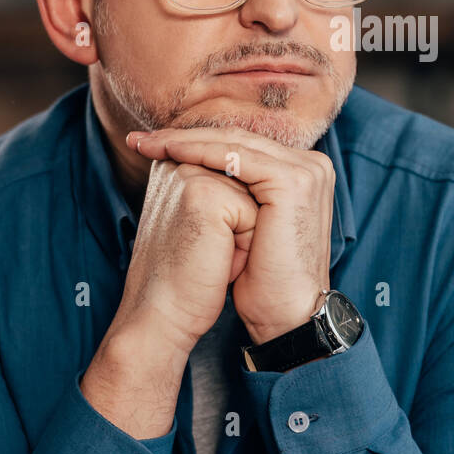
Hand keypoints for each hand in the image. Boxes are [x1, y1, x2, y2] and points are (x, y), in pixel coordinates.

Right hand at [109, 148, 258, 351]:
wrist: (162, 316)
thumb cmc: (187, 277)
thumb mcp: (206, 225)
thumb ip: (223, 192)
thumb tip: (261, 181)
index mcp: (177, 167)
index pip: (239, 179)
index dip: (236, 222)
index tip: (201, 247)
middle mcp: (180, 165)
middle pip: (251, 186)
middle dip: (243, 226)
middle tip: (206, 255)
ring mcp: (191, 176)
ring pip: (256, 199)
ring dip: (246, 235)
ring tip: (212, 257)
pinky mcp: (204, 195)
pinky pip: (254, 213)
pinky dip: (245, 245)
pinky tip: (217, 262)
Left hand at [129, 126, 333, 345]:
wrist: (284, 316)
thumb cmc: (262, 279)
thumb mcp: (246, 224)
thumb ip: (233, 188)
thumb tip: (187, 164)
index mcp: (305, 170)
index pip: (242, 144)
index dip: (196, 141)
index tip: (152, 144)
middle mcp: (313, 164)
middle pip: (236, 138)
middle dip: (183, 137)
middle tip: (139, 140)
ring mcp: (307, 170)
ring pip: (232, 143)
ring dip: (184, 140)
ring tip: (145, 144)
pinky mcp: (293, 181)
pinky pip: (234, 157)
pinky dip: (197, 151)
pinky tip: (168, 153)